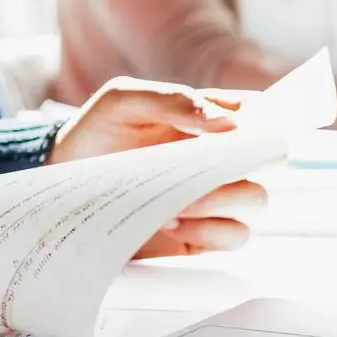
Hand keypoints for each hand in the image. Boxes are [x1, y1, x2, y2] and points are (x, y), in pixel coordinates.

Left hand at [48, 79, 266, 257]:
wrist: (64, 175)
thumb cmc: (97, 131)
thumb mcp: (123, 101)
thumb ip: (173, 100)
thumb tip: (228, 123)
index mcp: (210, 117)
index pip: (262, 114)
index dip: (265, 121)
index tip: (242, 130)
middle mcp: (220, 157)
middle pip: (272, 160)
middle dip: (249, 163)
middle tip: (209, 166)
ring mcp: (214, 195)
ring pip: (256, 200)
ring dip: (222, 198)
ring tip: (178, 200)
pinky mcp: (201, 232)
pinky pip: (234, 236)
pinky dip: (208, 230)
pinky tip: (169, 222)